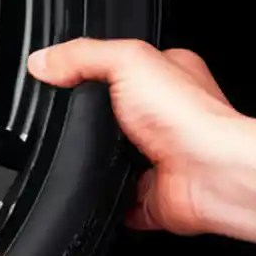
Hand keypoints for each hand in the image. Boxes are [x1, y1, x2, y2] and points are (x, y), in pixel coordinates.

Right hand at [28, 38, 255, 245]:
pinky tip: (92, 186)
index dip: (92, 67)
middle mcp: (167, 117)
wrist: (213, 173)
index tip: (61, 71)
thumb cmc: (190, 116)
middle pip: (114, 114)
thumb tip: (42, 61)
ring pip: (113, 157)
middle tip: (68, 114)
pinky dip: (103, 198)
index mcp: (167, 77)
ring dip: (94, 158)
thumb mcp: (127, 59)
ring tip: (77, 148)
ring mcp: (159, 157)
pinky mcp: (152, 194)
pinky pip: (118, 200)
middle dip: (90, 118)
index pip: (122, 67)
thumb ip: (80, 55)